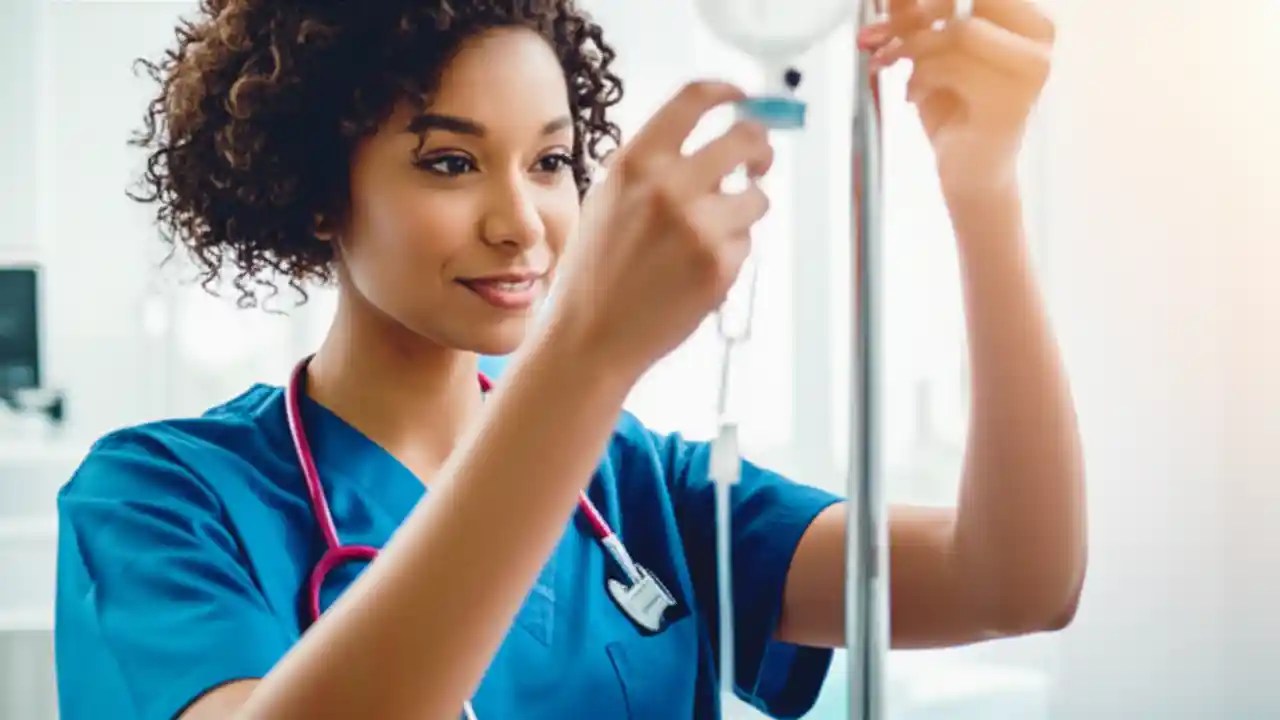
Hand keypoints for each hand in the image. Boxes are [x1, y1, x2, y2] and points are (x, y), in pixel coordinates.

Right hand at [549, 81, 773, 379]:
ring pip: (757, 197)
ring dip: (744, 211)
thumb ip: (651, 169)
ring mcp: (700, 226)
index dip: (728, 92)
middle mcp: (669, 187)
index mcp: (636, 162)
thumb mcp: (607, 201)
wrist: (590, 337)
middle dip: (760, 149)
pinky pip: (747, 243)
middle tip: (758, 162)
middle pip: (745, 139)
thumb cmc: (594, 274)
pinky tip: (696, 273)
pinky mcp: (721, 265)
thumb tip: (703, 148)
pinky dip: (731, 254)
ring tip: (710, 236)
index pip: (695, 100)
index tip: (742, 98)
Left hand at [859, 0, 1055, 197]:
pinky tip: (913, 95)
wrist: (969, 173)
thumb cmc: (953, 108)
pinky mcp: (1010, 102)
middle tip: (873, 36)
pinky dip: (920, 78)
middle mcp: (1039, 37)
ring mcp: (1030, 70)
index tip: (886, 4)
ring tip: (888, 65)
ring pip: (960, 31)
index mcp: (1025, 17)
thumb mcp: (928, 48)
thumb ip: (915, 12)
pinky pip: (954, 68)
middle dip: (911, 15)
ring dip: (909, 48)